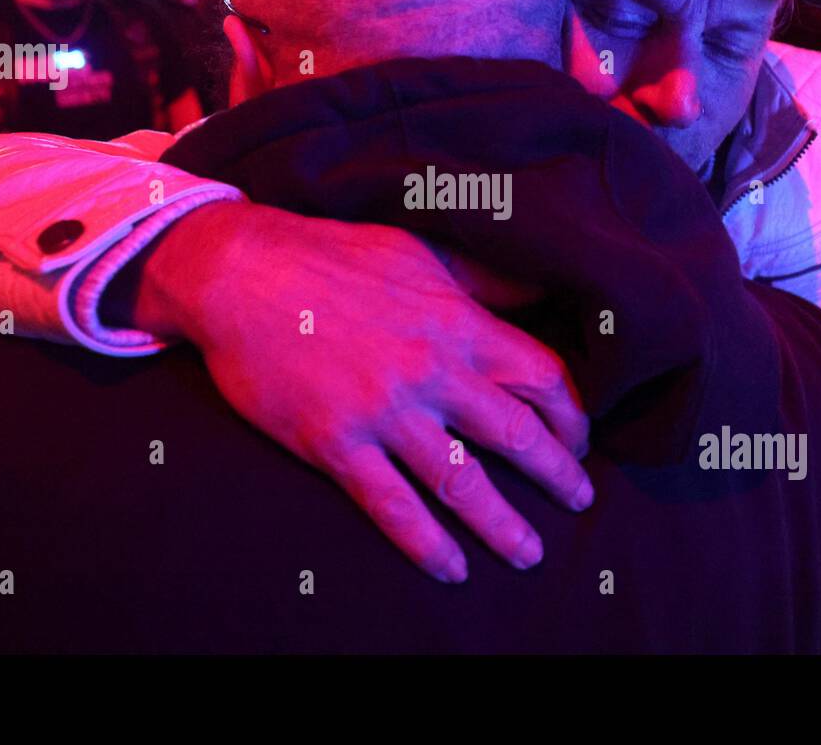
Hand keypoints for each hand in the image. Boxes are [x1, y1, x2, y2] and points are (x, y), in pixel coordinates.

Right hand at [118, 200, 593, 581]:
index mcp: (456, 322)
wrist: (240, 273)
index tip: (579, 437)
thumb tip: (540, 288)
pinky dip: (426, 544)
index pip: (541, 376)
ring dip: (503, 525)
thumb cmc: (331, 256)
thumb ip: (482, 278)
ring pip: (462, 482)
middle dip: (558, 474)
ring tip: (529, 553)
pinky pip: (392, 506)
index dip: (571, 413)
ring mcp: (384, 411)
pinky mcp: (335, 443)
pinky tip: (451, 569)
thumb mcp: (418, 250)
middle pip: (516, 434)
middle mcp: (432, 370)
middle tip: (580, 500)